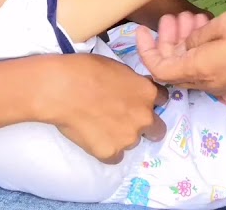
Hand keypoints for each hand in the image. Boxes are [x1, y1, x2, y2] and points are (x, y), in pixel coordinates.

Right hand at [45, 53, 168, 163]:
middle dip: (146, 127)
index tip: (137, 101)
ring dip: (121, 136)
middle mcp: (144, 118)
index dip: (148, 101)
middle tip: (125, 120)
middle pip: (157, 130)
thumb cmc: (86, 70)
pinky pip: (114, 156)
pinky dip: (106, 149)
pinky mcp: (110, 153)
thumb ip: (132, 83)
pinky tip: (93, 137)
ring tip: (100, 126)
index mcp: (147, 93)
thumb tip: (132, 89)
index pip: (162, 100)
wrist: (63, 89)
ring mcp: (128, 138)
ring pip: (132, 142)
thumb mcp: (118, 68)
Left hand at [136, 8, 225, 98]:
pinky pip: (206, 69)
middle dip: (166, 42)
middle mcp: (208, 82)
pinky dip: (199, 50)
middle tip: (175, 17)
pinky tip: (207, 29)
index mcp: (201, 69)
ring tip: (193, 17)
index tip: (142, 30)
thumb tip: (184, 47)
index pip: (159, 70)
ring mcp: (222, 82)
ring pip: (189, 68)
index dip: (146, 51)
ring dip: (183, 44)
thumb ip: (197, 38)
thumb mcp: (223, 25)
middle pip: (172, 69)